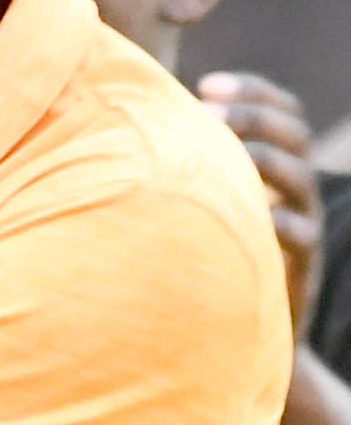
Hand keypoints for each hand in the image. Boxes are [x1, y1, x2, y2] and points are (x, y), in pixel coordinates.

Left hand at [198, 72, 322, 330]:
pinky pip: (300, 235)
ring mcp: (302, 225)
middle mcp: (294, 190)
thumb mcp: (197, 209)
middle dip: (254, 114)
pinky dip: (277, 220)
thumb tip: (121, 127)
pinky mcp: (300, 267)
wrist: (231, 340)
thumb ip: (179, 168)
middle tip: (209, 109)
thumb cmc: (197, 263)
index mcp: (275, 167)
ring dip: (263, 157)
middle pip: (292, 133)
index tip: (206, 84)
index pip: (281, 111)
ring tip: (223, 147)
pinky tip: (248, 212)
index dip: (252, 91)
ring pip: (300, 178)